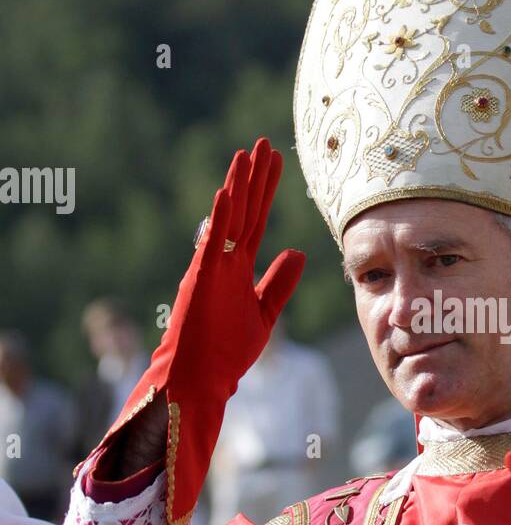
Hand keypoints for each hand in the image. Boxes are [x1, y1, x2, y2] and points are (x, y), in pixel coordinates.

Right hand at [97, 139, 304, 524]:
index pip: (256, 220)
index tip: (277, 162)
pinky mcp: (200, 281)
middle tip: (266, 143)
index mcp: (238, 268)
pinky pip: (212, 244)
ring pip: (227, 219)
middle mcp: (223, 262)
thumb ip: (279, 282)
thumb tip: (297, 251)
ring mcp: (210, 269)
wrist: (199, 382)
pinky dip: (220, 218)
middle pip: (244, 210)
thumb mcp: (264, 313)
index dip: (267, 191)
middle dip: (255, 178)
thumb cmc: (226, 353)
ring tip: (248, 153)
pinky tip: (229, 191)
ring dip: (238, 187)